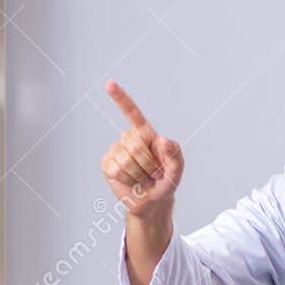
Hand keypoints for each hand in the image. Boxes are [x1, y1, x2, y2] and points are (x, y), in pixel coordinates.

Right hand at [100, 81, 183, 217]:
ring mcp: (115, 150)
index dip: (120, 98)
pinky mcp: (107, 164)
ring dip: (139, 175)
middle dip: (148, 165)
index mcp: (144, 133)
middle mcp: (128, 138)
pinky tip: (132, 182)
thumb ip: (176, 155)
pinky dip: (128, 180)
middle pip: (136, 146)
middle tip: (154, 174)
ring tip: (143, 179)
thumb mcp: (177, 170)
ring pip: (126, 160)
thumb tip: (164, 140)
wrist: (152, 200)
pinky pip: (116, 170)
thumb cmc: (165, 181)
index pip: (131, 112)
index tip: (109, 83)